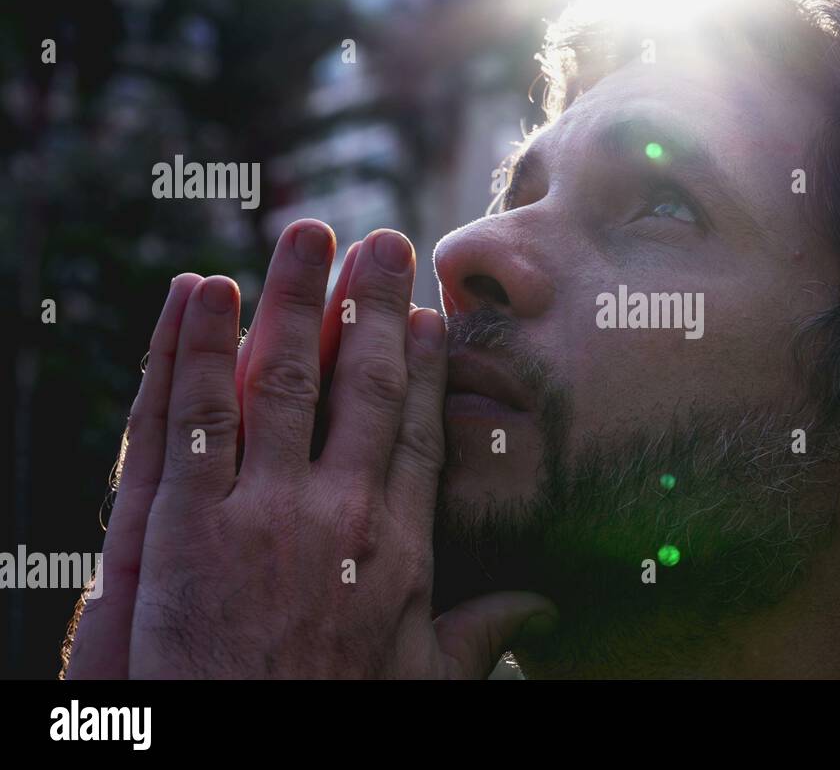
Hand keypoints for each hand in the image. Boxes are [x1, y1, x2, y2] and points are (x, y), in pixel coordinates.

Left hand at [67, 220, 555, 677]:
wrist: (239, 762)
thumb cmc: (334, 720)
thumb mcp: (421, 680)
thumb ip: (480, 631)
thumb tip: (545, 606)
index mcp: (398, 545)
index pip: (418, 430)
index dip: (425, 364)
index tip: (429, 315)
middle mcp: (337, 513)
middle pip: (361, 386)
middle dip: (371, 305)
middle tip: (382, 240)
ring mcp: (260, 514)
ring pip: (280, 379)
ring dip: (292, 298)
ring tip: (304, 232)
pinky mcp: (185, 526)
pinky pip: (192, 417)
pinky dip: (196, 348)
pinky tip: (205, 291)